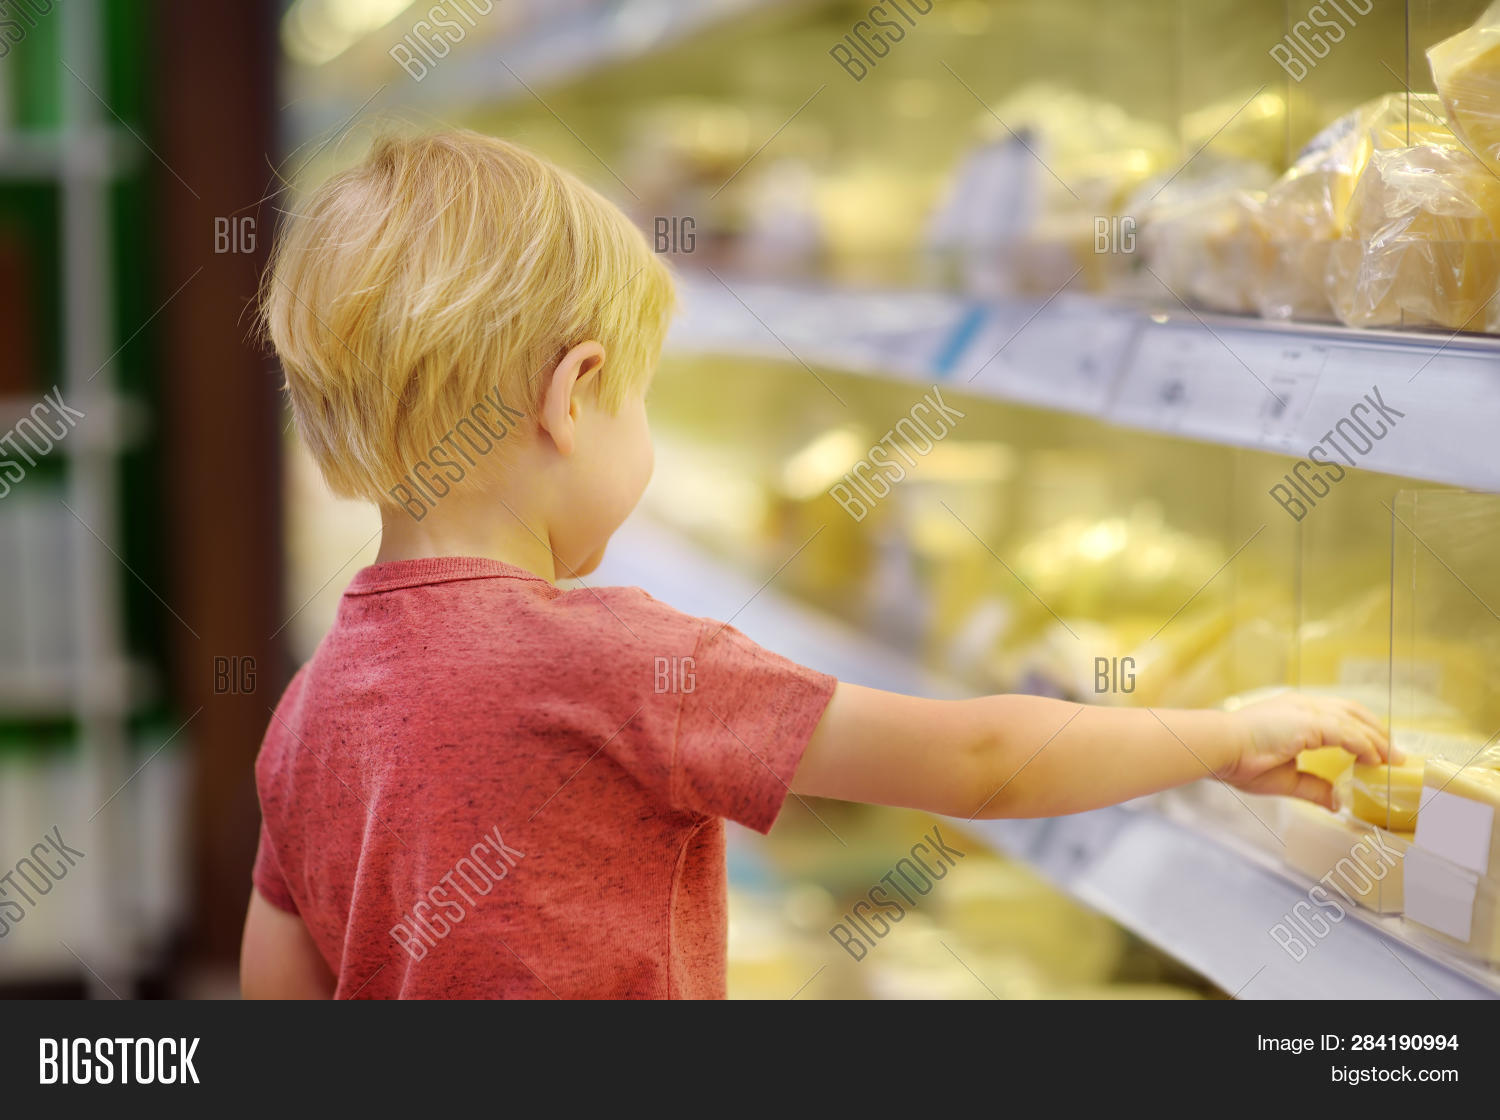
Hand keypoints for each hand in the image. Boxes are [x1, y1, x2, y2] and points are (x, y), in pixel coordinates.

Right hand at [1219, 693, 1392, 809]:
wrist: (1219, 747)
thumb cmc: (1239, 761)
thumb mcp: (1284, 779)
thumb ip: (1312, 787)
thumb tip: (1335, 802)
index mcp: (1294, 713)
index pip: (1337, 714)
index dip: (1361, 731)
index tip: (1377, 750)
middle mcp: (1303, 705)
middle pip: (1353, 711)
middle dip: (1377, 731)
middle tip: (1394, 754)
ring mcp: (1307, 711)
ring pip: (1355, 720)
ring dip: (1378, 739)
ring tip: (1392, 758)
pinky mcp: (1309, 722)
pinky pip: (1348, 733)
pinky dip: (1365, 746)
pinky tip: (1374, 759)